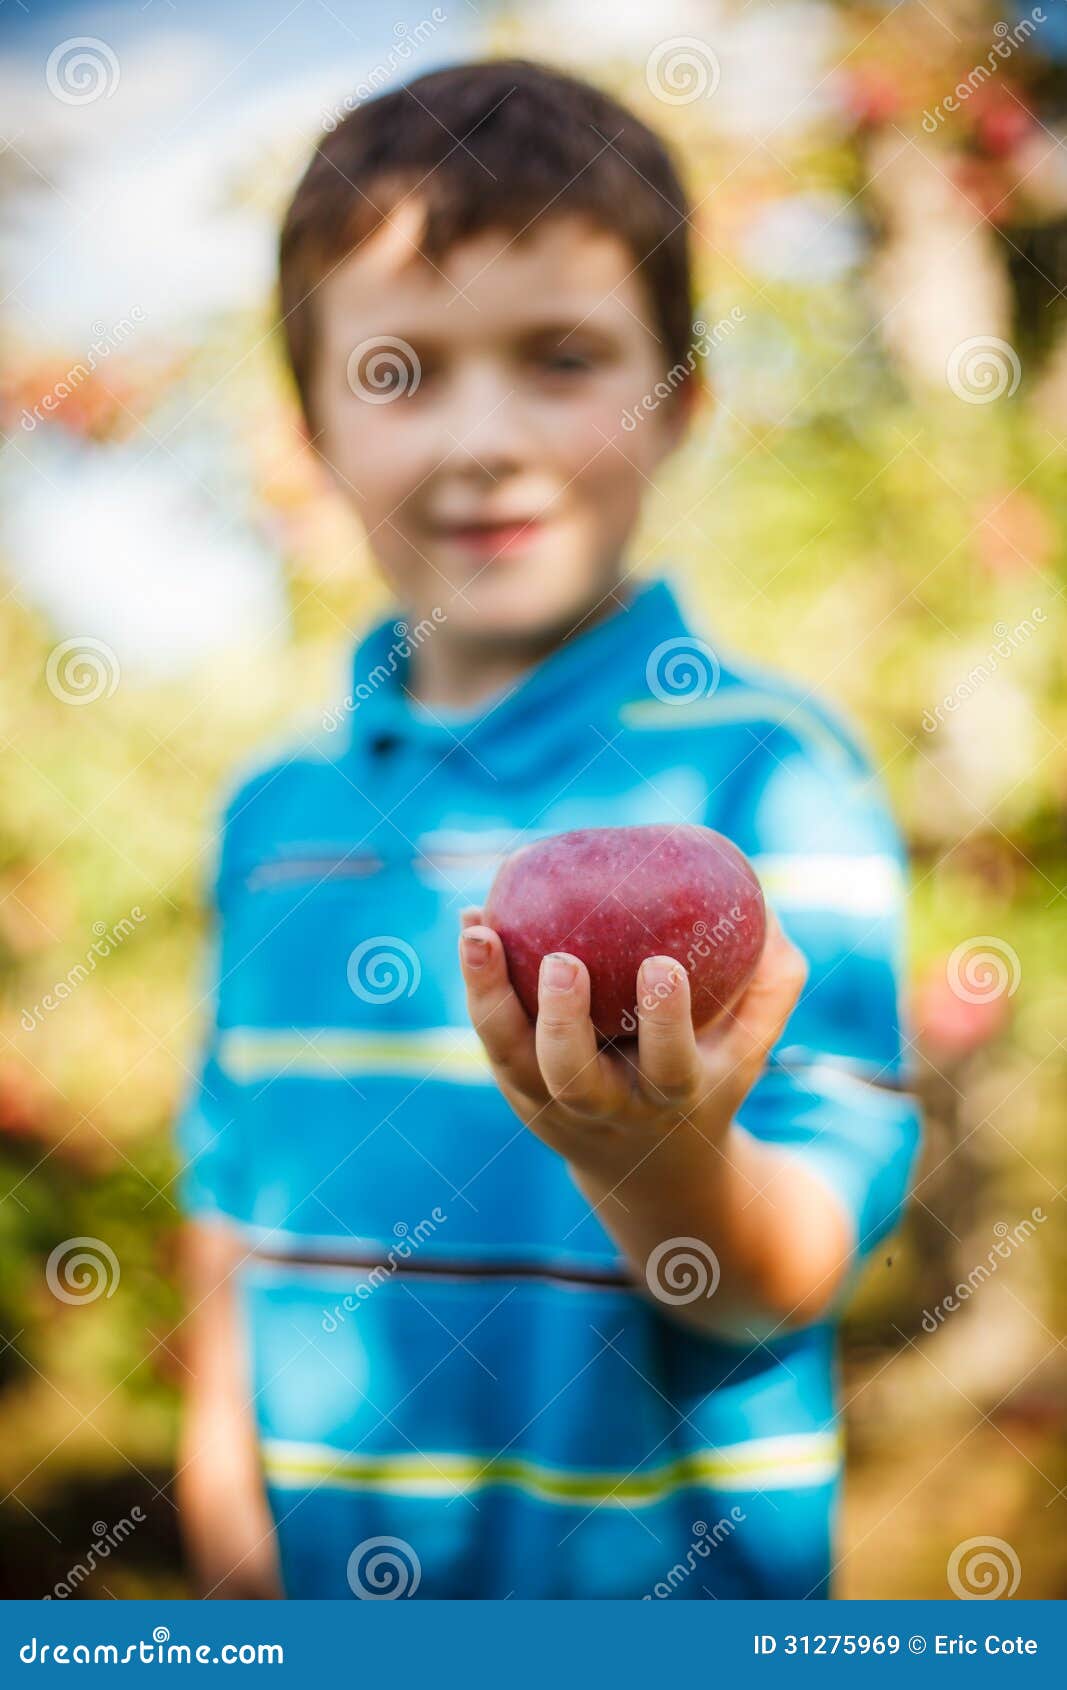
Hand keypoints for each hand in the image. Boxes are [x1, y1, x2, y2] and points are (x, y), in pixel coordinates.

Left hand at [458, 906, 807, 1177]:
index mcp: (670, 1095)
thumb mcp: (748, 1047)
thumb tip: (766, 911)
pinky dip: (479, 979)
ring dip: (490, 995)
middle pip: (573, 1076)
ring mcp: (549, 1098)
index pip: (669, 1064)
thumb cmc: (705, 1076)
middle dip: (563, 1021)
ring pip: (511, 1054)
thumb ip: (771, 984)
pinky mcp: (515, 1083)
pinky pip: (489, 1029)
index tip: (661, 966)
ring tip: (479, 933)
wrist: (648, 1167)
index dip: (664, 1021)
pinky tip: (472, 922)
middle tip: (562, 962)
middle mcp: (605, 1104)